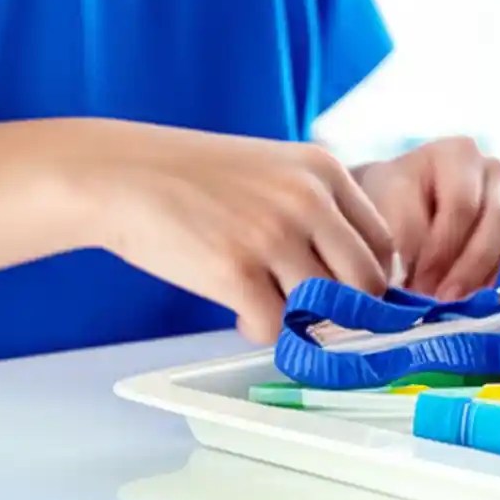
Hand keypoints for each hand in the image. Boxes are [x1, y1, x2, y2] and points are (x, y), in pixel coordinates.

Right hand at [75, 121, 395, 343]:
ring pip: (324, 309)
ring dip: (300, 320)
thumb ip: (318, 209)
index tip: (353, 295)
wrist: (117, 174)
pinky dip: (261, 330)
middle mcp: (307, 200)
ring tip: (267, 303)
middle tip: (318, 315)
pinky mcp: (235, 272)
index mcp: (323, 170)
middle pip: (367, 282)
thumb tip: (359, 276)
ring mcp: (273, 236)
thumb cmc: (195, 178)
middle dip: (349, 310)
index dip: (371, 278)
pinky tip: (239, 311)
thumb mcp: (273, 169)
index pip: (381, 241)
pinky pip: (276, 328)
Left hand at [354, 137, 499, 298]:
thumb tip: (417, 278)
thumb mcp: (382, 210)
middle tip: (440, 303)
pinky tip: (479, 304)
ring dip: (489, 279)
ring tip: (458, 307)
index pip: (462, 205)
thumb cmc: (386, 204)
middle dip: (468, 268)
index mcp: (459, 154)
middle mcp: (494, 171)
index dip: (441, 250)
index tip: (415, 285)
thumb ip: (402, 237)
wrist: (396, 208)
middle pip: (499, 221)